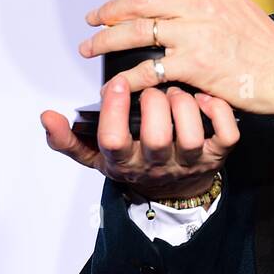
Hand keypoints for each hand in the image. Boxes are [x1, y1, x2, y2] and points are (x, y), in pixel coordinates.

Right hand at [41, 80, 239, 199]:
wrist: (175, 189)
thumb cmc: (134, 162)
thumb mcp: (96, 156)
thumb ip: (68, 139)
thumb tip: (47, 117)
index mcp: (125, 162)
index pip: (114, 142)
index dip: (114, 112)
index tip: (114, 84)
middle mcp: (158, 164)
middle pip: (156, 139)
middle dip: (153, 105)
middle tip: (151, 88)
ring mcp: (190, 161)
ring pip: (191, 137)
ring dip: (184, 106)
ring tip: (175, 91)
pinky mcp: (217, 154)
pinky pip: (227, 136)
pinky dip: (219, 113)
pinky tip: (205, 98)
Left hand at [78, 0, 273, 117]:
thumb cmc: (270, 49)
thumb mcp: (241, 8)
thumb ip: (210, 2)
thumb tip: (182, 1)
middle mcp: (202, 5)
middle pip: (141, 1)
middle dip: (109, 10)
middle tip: (93, 17)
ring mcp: (196, 34)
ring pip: (135, 31)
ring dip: (106, 40)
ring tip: (91, 47)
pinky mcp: (193, 65)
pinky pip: (147, 69)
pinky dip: (127, 78)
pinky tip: (117, 83)